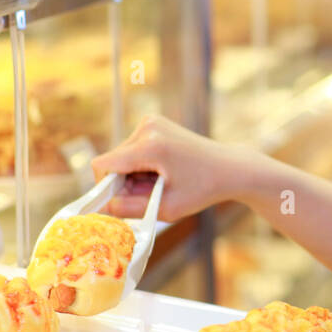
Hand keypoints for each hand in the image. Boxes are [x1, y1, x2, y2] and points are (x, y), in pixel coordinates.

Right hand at [90, 114, 259, 221]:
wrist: (229, 167)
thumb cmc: (203, 189)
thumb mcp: (167, 208)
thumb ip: (130, 209)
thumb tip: (102, 208)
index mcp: (150, 146)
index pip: (104, 165)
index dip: (105, 187)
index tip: (120, 202)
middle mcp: (148, 127)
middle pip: (113, 161)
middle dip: (124, 182)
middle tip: (151, 195)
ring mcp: (151, 121)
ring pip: (121, 156)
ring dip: (133, 175)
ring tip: (161, 183)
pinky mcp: (154, 123)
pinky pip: (132, 149)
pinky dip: (141, 165)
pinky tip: (162, 171)